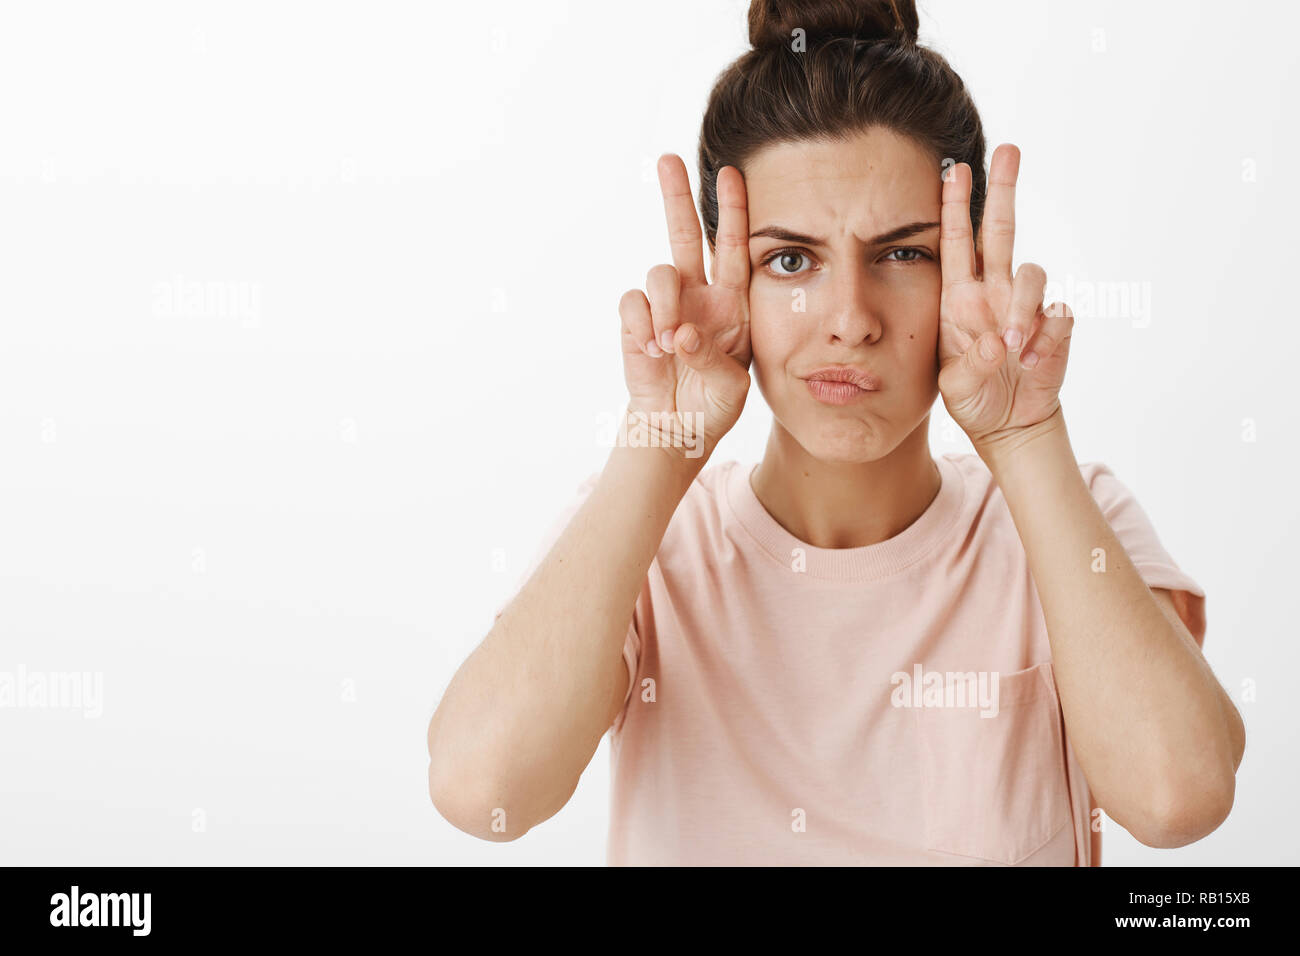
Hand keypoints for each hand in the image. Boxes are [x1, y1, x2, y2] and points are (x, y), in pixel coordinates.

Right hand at [618, 154, 751, 462]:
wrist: (675, 428)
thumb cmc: (712, 406)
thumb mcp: (731, 387)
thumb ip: (713, 359)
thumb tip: (683, 334)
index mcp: (731, 302)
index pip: (733, 248)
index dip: (733, 211)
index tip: (731, 174)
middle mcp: (697, 294)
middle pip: (685, 233)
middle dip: (676, 196)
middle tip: (667, 160)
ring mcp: (665, 305)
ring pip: (660, 273)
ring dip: (666, 306)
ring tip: (669, 345)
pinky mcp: (636, 320)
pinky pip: (633, 302)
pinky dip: (642, 325)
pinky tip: (652, 351)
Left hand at [936, 145, 1073, 454]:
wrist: (1008, 423)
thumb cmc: (973, 397)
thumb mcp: (954, 388)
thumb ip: (969, 367)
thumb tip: (998, 343)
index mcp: (959, 299)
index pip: (955, 244)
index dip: (954, 208)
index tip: (954, 171)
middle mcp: (993, 293)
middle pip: (1000, 230)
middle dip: (1003, 189)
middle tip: (1009, 150)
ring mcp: (1026, 306)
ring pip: (1033, 274)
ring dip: (1024, 309)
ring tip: (1015, 348)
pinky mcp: (1055, 325)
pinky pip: (1059, 314)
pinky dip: (1048, 336)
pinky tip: (1033, 360)